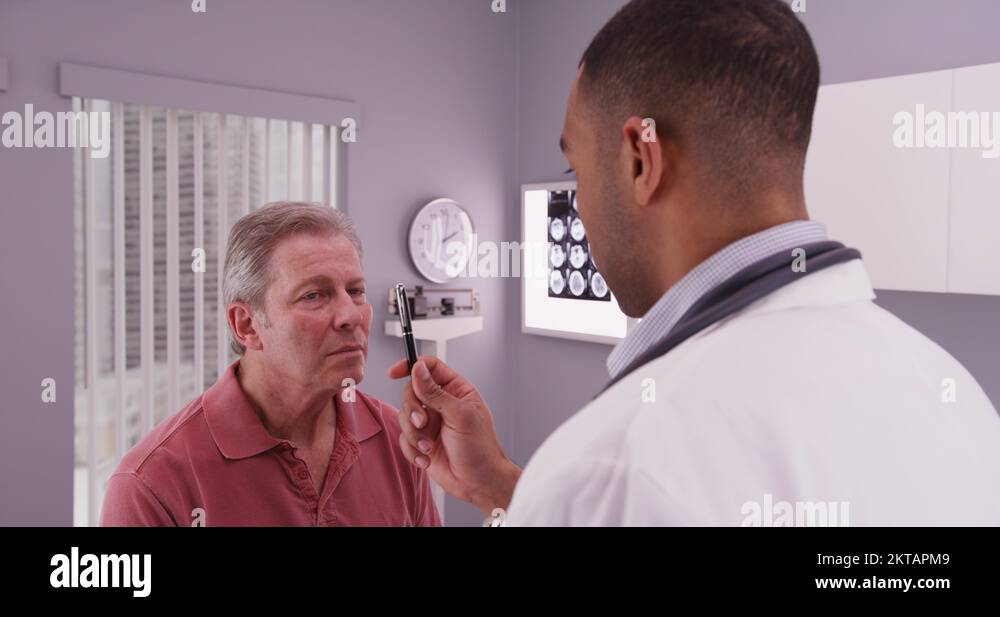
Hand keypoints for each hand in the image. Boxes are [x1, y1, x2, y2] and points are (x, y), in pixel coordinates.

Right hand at [388, 356, 520, 513]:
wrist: (478, 482)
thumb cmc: (480, 448)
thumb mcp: (460, 415)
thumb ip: (436, 392)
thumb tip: (418, 369)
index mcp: (455, 390)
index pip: (430, 367)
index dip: (411, 366)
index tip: (394, 372)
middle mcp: (441, 403)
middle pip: (411, 392)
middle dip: (413, 410)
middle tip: (423, 422)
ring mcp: (430, 422)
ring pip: (404, 416)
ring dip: (414, 434)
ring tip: (429, 446)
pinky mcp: (421, 441)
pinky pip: (404, 438)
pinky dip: (413, 450)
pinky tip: (427, 457)